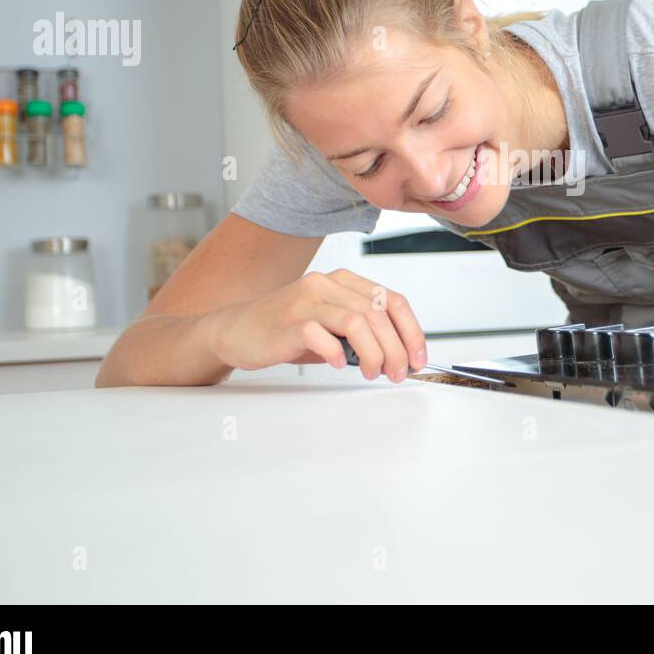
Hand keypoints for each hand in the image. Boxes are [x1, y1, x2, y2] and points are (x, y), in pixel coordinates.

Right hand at [203, 268, 426, 381]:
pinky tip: (339, 366)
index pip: (392, 300)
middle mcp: (327, 284)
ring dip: (374, 353)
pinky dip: (337, 354)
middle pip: (378, 313)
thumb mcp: (330, 326)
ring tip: (373, 372)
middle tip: (397, 373)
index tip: (418, 358)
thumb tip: (399, 355)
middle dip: (397, 348)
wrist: (235, 331)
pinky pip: (323, 335)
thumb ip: (362, 333)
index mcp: (343, 280)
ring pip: (358, 322)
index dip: (412, 331)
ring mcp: (307, 300)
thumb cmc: (286, 330)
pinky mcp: (288, 321)